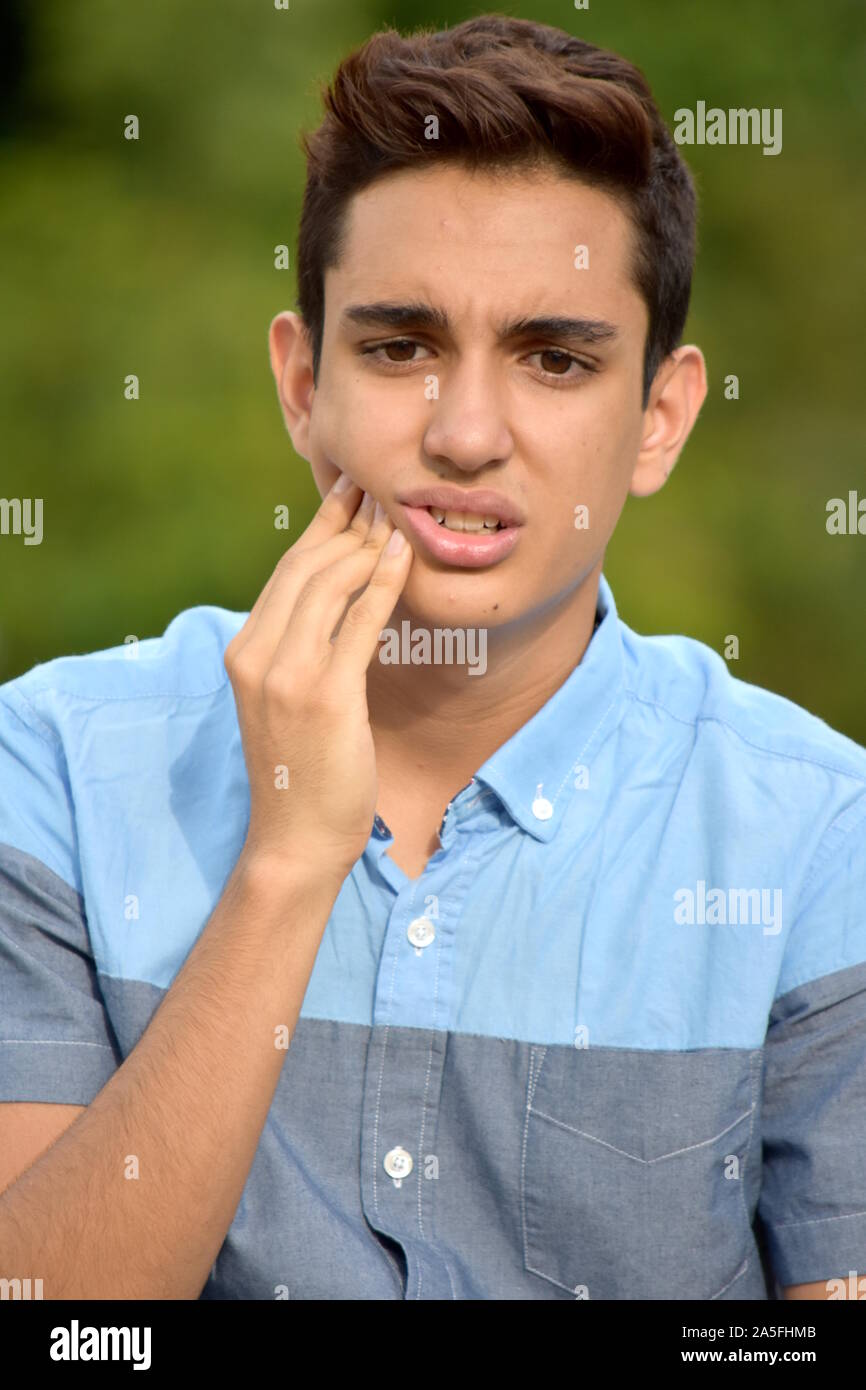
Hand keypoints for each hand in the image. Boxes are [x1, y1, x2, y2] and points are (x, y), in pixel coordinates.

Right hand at [223, 476, 412, 878]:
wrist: (295, 837)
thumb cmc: (301, 770)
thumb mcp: (286, 698)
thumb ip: (300, 649)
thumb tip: (338, 598)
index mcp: (243, 651)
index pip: (285, 571)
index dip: (320, 525)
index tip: (349, 493)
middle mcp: (256, 654)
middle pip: (304, 567)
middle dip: (346, 522)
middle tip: (381, 490)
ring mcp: (286, 674)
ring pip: (329, 584)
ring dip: (366, 542)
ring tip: (398, 513)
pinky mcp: (324, 694)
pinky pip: (359, 621)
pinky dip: (383, 581)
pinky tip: (402, 554)